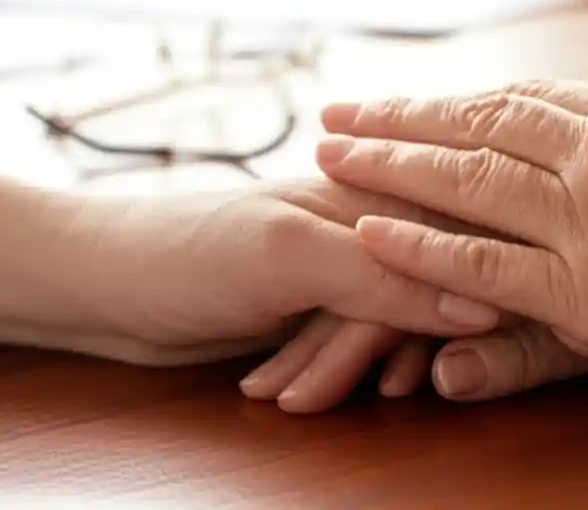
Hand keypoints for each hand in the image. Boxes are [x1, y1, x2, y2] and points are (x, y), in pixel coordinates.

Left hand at [51, 180, 501, 365]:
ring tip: (296, 399)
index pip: (451, 241)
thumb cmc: (186, 252)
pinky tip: (297, 396)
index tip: (463, 356)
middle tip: (351, 392)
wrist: (101, 285)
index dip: (462, 301)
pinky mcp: (317, 304)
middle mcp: (365, 221)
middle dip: (388, 348)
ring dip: (346, 369)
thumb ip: (386, 280)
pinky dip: (329, 374)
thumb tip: (486, 303)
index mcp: (369, 188)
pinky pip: (355, 345)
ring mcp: (341, 265)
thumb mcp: (290, 260)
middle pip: (427, 290)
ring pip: (389, 326)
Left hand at [313, 80, 587, 437]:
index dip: (456, 100)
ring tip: (326, 156)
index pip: (525, 98)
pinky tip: (368, 232)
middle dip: (400, 118)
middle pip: (482, 124)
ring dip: (390, 166)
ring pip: (471, 182)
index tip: (405, 101)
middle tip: (335, 113)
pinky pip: (489, 266)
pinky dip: (423, 246)